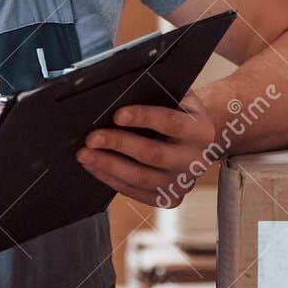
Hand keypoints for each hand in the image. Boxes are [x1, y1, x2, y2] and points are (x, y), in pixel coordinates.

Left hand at [75, 91, 217, 206]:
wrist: (202, 142)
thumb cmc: (181, 115)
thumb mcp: (179, 98)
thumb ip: (159, 93)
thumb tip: (123, 90)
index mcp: (200, 130)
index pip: (171, 122)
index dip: (143, 118)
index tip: (117, 114)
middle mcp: (195, 160)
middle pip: (153, 154)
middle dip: (118, 144)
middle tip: (92, 138)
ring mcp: (182, 182)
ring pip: (141, 178)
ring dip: (109, 166)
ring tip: (85, 154)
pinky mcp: (169, 197)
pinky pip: (136, 191)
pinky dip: (111, 180)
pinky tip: (95, 167)